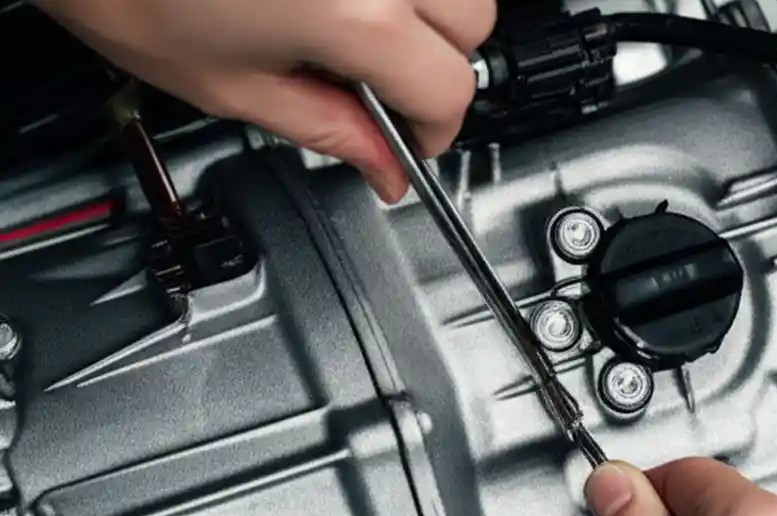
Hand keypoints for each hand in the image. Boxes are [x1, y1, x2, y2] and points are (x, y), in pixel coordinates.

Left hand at [34, 0, 496, 201]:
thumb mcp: (232, 88)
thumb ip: (329, 129)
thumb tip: (383, 167)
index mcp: (357, 13)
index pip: (449, 89)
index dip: (433, 131)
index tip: (409, 140)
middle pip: (474, 22)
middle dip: (440, 65)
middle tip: (383, 87)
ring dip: (429, 12)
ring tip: (361, 28)